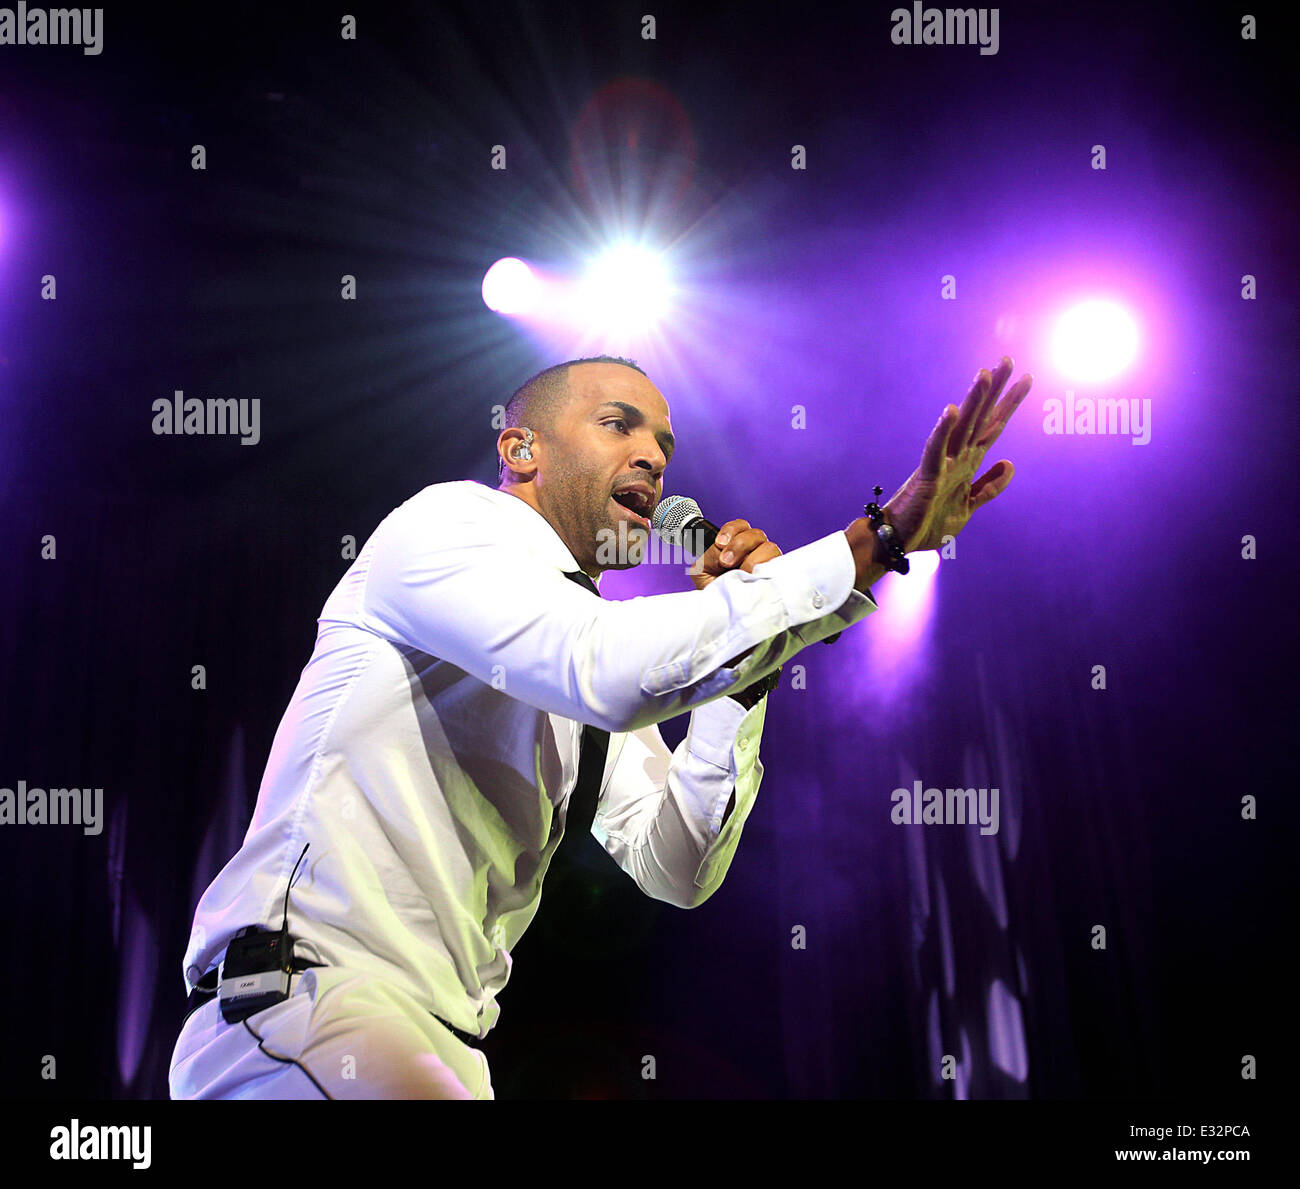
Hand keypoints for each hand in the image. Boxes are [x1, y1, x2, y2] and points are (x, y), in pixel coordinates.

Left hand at [689, 519, 781, 590]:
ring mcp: (766, 562)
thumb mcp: (702, 569)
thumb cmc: (714, 589)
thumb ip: (709, 554)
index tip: (719, 543)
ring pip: (768, 547)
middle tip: (725, 562)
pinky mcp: (774, 575)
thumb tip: (721, 549)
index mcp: (736, 545)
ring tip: (742, 573)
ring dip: (752, 559)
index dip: (731, 530)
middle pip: (755, 534)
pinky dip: (766, 567)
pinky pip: (777, 563)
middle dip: (739, 545)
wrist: (721, 612)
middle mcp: (754, 550)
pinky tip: (754, 576)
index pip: (740, 526)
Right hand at [883, 356, 1031, 552]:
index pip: (993, 426)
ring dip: (973, 400)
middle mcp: (956, 456)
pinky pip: (935, 449)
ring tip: (985, 374)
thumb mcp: (968, 507)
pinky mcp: (927, 475)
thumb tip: (1009, 463)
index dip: (1009, 403)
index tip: (1027, 378)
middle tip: (1008, 359)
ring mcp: (942, 463)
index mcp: (968, 463)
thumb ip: (989, 487)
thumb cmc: (928, 524)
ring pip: (961, 426)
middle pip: (980, 417)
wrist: (900, 541)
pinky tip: (950, 410)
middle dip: (996, 390)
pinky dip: (943, 429)